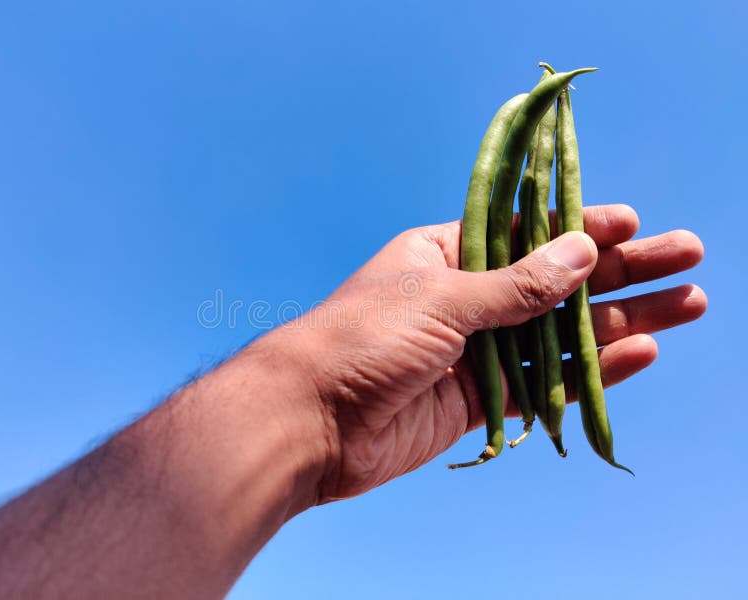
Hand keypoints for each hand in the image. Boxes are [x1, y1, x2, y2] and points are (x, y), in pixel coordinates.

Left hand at [302, 204, 704, 500]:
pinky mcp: (476, 402)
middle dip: (620, 272)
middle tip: (686, 256)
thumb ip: (515, 285)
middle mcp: (462, 299)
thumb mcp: (442, 299)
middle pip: (555, 282)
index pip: (524, 233)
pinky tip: (639, 355)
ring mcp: (472, 352)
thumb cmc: (363, 340)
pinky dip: (587, 372)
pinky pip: (541, 385)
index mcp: (443, 255)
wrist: (309, 422)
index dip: (580, 228)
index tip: (633, 223)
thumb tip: (581, 252)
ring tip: (686, 305)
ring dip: (620, 321)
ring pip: (558, 334)